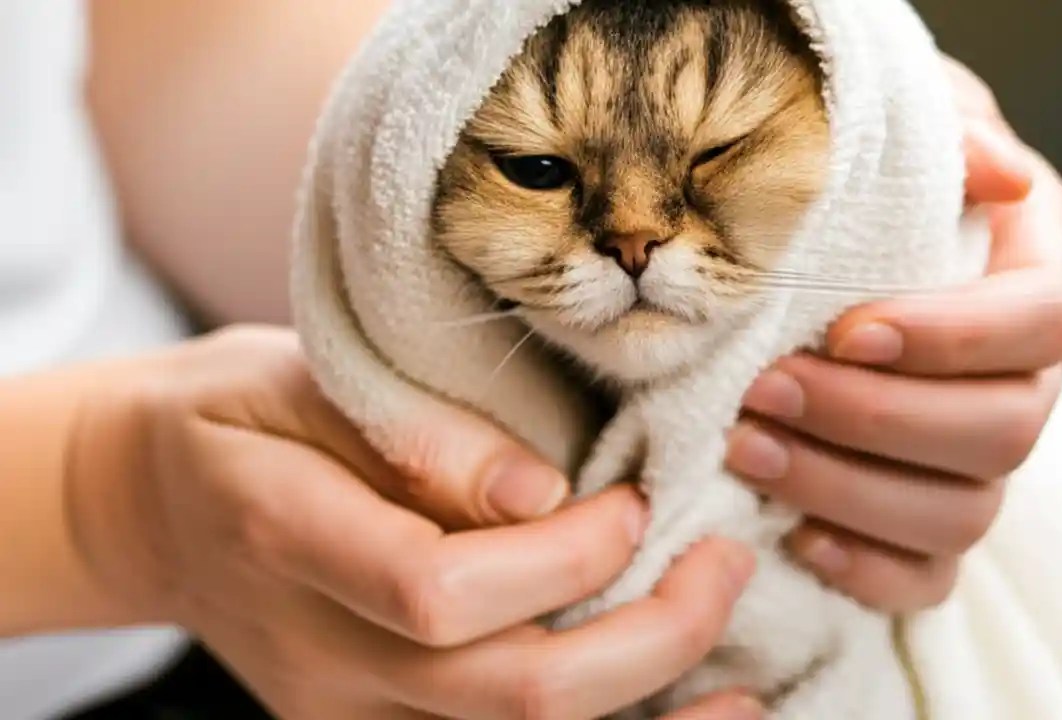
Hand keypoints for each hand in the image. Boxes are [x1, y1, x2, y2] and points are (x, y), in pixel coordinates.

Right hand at [66, 326, 761, 719]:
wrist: (149, 508)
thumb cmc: (235, 422)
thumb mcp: (292, 381)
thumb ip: (413, 436)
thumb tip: (544, 491)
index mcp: (289, 540)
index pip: (439, 590)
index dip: (560, 558)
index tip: (633, 501)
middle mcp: (321, 659)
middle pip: (506, 692)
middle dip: (647, 638)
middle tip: (724, 563)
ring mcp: (345, 714)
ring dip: (649, 717)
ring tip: (746, 687)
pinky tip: (681, 714)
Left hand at [727, 58, 1061, 611]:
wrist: (822, 236)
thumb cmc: (863, 175)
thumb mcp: (904, 128)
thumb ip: (952, 139)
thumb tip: (1004, 177)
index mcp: (1032, 272)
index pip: (1040, 323)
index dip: (952, 339)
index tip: (846, 331)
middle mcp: (1024, 376)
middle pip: (1002, 431)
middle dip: (874, 419)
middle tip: (765, 391)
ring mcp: (982, 459)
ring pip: (962, 513)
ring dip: (850, 490)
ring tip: (747, 450)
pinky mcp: (932, 520)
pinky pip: (929, 577)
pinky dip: (866, 569)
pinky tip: (795, 536)